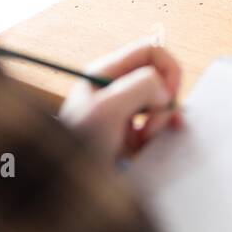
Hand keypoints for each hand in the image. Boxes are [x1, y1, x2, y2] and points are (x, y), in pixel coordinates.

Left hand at [58, 40, 182, 157]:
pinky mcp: (126, 127)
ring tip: (144, 138)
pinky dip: (155, 133)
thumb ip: (140, 87)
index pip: (152, 50)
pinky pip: (153, 122)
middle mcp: (115, 84)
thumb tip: (164, 89)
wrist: (62, 180)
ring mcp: (121, 105)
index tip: (168, 97)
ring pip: (158, 101)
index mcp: (107, 70)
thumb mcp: (108, 110)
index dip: (169, 70)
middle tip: (153, 125)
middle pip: (159, 77)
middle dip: (164, 101)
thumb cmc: (76, 145)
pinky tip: (143, 146)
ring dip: (160, 120)